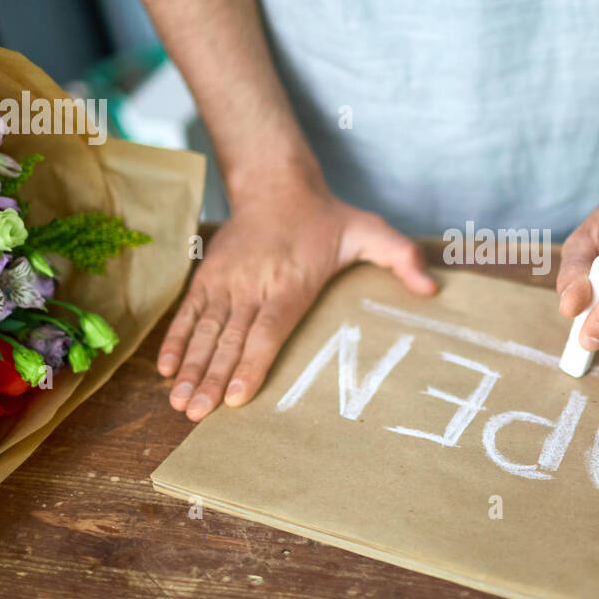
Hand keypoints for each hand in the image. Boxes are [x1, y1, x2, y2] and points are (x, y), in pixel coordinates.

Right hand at [158, 182, 436, 420]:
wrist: (276, 183)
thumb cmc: (326, 218)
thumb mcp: (371, 231)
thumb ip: (401, 258)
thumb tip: (432, 288)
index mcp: (290, 284)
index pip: (266, 331)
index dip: (249, 366)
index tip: (233, 397)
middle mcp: (253, 286)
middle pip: (229, 340)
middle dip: (210, 380)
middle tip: (194, 414)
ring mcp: (227, 282)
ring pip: (205, 331)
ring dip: (190, 369)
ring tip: (179, 403)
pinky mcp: (209, 277)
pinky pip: (189, 313)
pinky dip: (176, 341)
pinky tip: (166, 369)